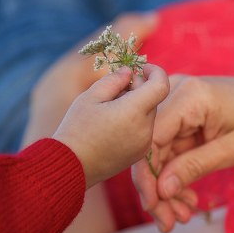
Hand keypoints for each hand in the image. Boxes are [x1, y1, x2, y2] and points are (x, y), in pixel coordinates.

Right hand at [23, 12, 157, 146]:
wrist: (71, 165)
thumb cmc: (77, 128)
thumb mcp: (90, 97)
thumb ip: (114, 80)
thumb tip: (130, 72)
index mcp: (134, 112)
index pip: (161, 85)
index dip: (155, 71)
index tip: (142, 67)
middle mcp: (146, 128)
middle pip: (153, 99)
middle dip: (139, 88)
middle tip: (115, 87)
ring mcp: (145, 142)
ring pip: (149, 114)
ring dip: (136, 105)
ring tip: (109, 108)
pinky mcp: (141, 152)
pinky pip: (145, 129)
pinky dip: (135, 120)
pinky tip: (113, 123)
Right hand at [133, 74, 233, 232]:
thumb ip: (194, 167)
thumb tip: (161, 190)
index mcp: (189, 97)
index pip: (149, 140)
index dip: (148, 179)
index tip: (156, 209)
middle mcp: (175, 93)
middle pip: (148, 148)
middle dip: (156, 189)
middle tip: (169, 223)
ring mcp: (177, 103)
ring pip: (156, 153)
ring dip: (166, 187)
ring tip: (181, 217)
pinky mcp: (182, 115)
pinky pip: (169, 149)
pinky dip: (176, 175)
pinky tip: (187, 200)